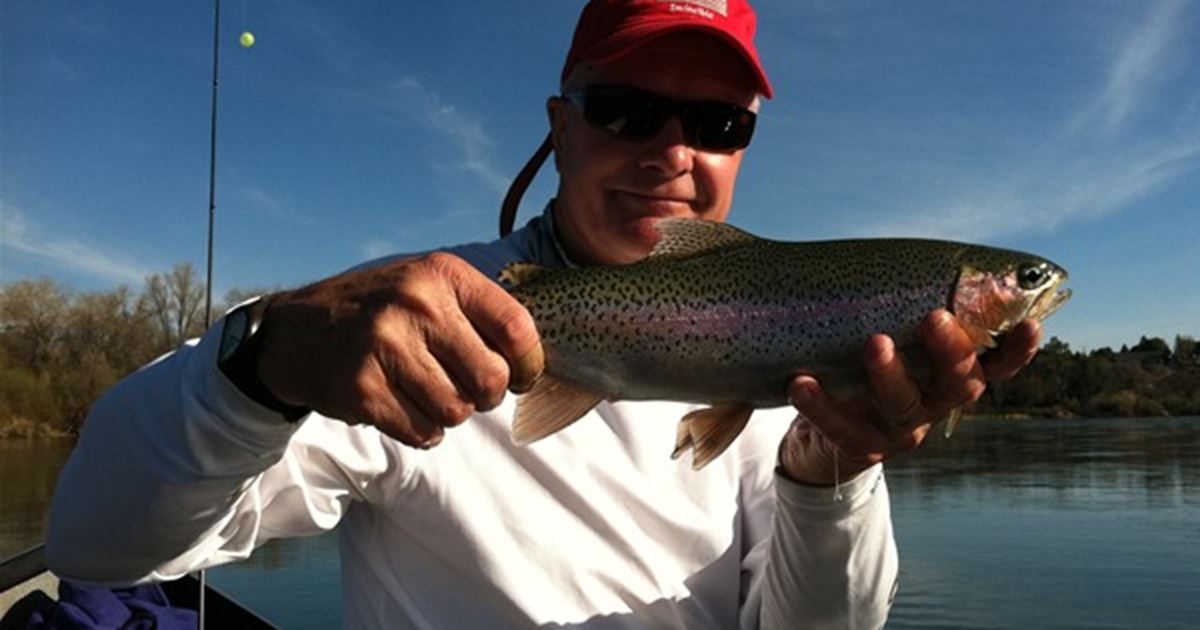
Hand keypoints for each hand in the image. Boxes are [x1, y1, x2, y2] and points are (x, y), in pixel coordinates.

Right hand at [253, 253, 542, 447]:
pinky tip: (402, 407)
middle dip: (487, 395)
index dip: (529, 363)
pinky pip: (423, 432)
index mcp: (442, 275)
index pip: (517, 327)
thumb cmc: (379, 311)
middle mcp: (415, 305)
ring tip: (426, 393)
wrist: (293, 332)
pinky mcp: (363, 390)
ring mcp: (385, 347)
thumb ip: (480, 312)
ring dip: (450, 414)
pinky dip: (422, 431)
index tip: (520, 376)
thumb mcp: (427, 286)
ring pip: (458, 411)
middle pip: (491, 379)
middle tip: (467, 388)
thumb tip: (538, 361)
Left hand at [779, 309, 1041, 485]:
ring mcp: (900, 427)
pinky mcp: (861, 446)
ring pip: (903, 406)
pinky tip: (801, 381)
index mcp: (949, 368)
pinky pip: (843, 428)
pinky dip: (821, 405)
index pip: (997, 360)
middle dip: (951, 350)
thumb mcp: (887, 322)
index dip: (1017, 348)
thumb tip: (923, 250)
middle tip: (934, 317)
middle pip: (959, 384)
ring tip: (873, 342)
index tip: (1029, 322)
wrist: (817, 418)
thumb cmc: (860, 353)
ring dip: (889, 373)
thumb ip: (906, 296)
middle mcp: (934, 400)